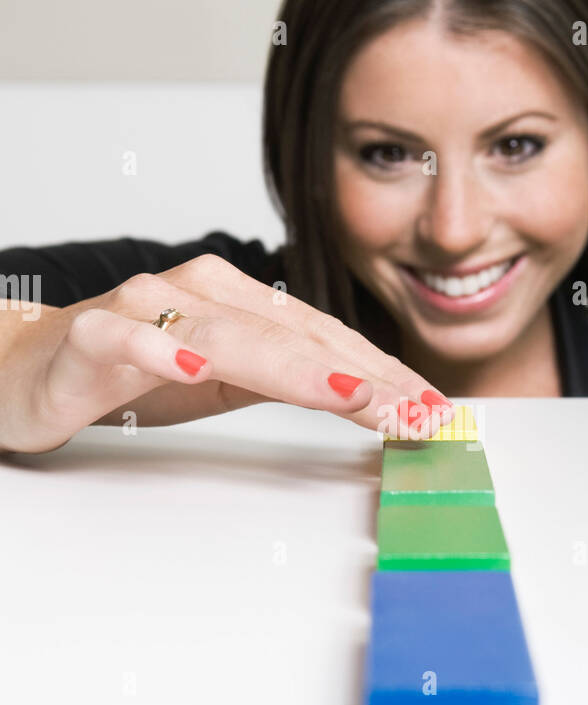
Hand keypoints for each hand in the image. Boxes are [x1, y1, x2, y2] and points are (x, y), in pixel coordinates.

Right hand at [0, 254, 452, 452]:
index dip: (382, 372)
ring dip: (292, 364)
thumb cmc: (129, 370)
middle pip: (292, 334)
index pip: (324, 338)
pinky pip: (127, 337)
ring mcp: (144, 309)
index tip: (431, 409)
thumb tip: (368, 396)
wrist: (26, 367)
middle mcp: (197, 293)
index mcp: (237, 302)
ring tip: (349, 391)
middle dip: (362, 375)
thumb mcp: (223, 381)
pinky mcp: (90, 336)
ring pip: (226, 332)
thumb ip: (286, 380)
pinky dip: (160, 348)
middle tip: (414, 411)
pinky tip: (195, 367)